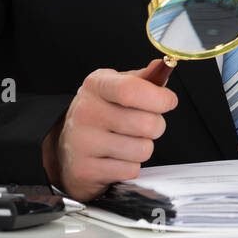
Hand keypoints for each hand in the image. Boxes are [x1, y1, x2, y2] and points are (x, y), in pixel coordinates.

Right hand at [41, 66, 178, 201]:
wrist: (68, 148)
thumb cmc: (101, 113)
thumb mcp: (116, 88)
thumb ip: (142, 79)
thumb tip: (161, 66)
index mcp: (96, 86)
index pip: (131, 90)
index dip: (159, 97)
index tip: (168, 101)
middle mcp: (86, 112)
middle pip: (146, 123)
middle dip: (157, 126)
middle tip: (146, 125)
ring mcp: (83, 142)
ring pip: (143, 150)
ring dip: (143, 148)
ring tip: (128, 141)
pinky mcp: (85, 170)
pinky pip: (131, 170)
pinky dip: (131, 166)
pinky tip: (116, 158)